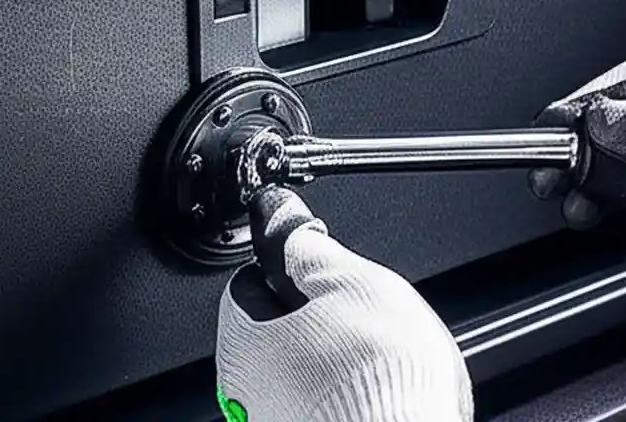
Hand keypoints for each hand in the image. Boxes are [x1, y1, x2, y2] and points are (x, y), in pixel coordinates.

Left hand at [215, 186, 472, 421]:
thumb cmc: (378, 378)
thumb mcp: (351, 282)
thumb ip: (311, 250)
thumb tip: (285, 223)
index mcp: (242, 344)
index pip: (251, 283)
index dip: (293, 270)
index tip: (321, 271)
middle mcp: (246, 394)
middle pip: (280, 330)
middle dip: (322, 318)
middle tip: (361, 317)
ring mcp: (275, 420)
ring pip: (308, 371)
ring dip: (340, 359)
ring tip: (380, 359)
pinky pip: (327, 405)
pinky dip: (351, 395)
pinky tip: (382, 392)